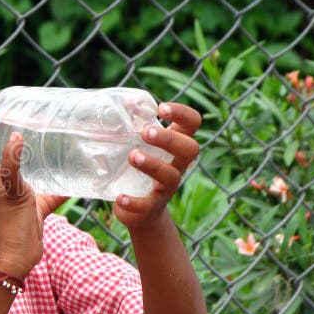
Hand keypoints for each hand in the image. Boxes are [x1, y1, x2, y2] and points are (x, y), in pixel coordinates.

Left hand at [114, 102, 200, 229]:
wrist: (141, 212)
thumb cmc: (140, 168)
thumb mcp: (139, 146)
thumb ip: (135, 125)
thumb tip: (127, 101)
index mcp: (175, 147)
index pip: (192, 124)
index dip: (183, 113)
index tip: (161, 108)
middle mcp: (177, 165)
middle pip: (190, 149)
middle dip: (169, 139)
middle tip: (145, 132)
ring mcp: (166, 187)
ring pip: (170, 176)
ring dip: (152, 164)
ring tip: (132, 156)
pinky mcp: (151, 206)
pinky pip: (147, 205)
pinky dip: (133, 202)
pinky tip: (120, 197)